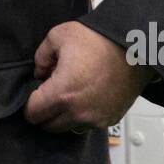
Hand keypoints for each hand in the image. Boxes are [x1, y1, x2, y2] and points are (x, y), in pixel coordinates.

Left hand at [24, 22, 153, 131]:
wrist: (135, 46)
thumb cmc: (98, 39)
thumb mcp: (58, 36)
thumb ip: (40, 57)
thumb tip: (40, 73)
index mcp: (62, 93)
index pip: (33, 113)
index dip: (29, 103)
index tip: (34, 93)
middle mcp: (78, 112)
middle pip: (48, 126)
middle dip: (44, 111)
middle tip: (50, 93)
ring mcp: (96, 118)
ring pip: (68, 128)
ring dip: (63, 116)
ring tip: (69, 95)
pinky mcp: (110, 119)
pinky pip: (88, 125)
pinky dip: (82, 116)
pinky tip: (85, 97)